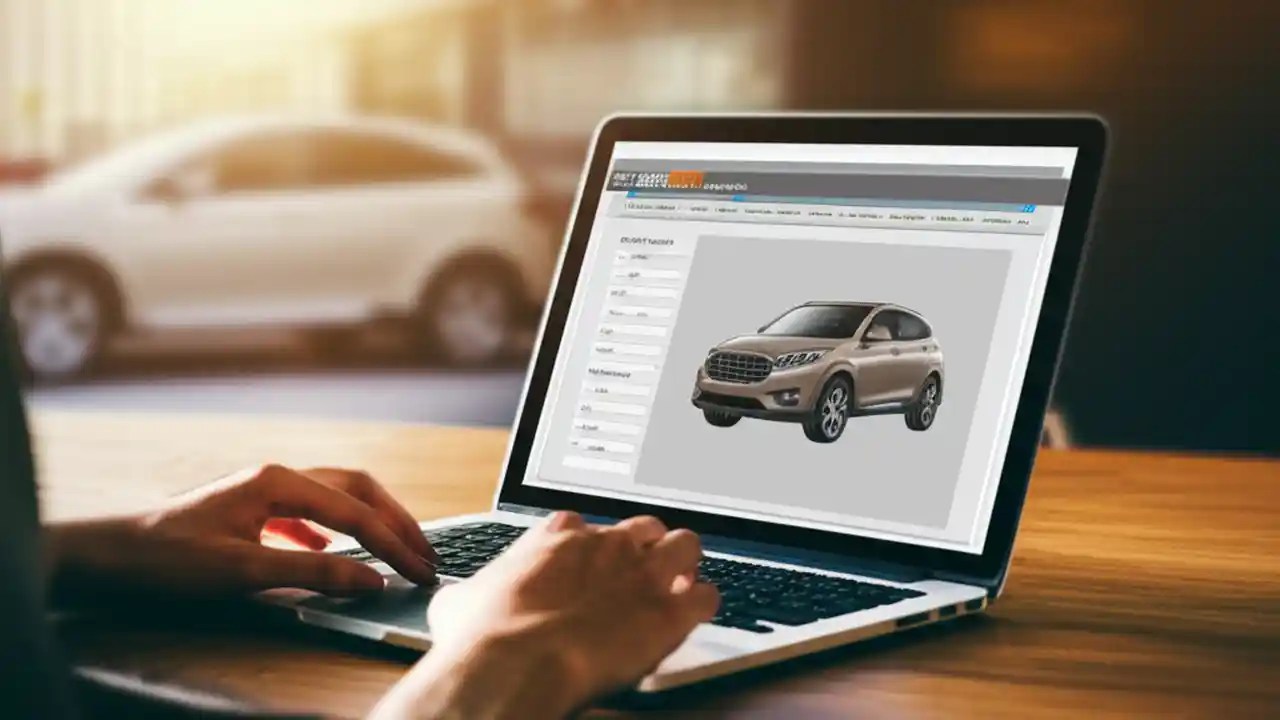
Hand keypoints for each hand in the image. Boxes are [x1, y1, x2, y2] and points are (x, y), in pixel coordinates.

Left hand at [50, 464, 436, 600]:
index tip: (421, 569)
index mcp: (278, 482)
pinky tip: (335, 552)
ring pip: (336, 496)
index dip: (394, 543)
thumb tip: (370, 579)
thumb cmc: (165, 559)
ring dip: (371, 522)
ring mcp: (263, 489)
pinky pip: (310, 511)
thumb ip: (313, 573)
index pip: (356, 512)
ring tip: (396, 549)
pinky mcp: (251, 507)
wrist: (106, 555)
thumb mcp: (244, 572)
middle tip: (425, 553)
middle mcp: (276, 476)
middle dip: (396, 521)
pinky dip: (336, 530)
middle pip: (357, 490)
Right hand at [372, 512, 718, 719]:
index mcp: (558, 535)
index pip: (587, 525)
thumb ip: (469, 591)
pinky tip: (695, 614)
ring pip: (686, 546)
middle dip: (647, 549)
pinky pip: (707, 596)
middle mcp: (606, 544)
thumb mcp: (458, 602)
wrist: (515, 664)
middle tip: (641, 574)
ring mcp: (642, 574)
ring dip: (684, 565)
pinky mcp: (670, 612)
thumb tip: (455, 600)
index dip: (592, 547)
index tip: (590, 565)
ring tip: (680, 583)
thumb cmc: (485, 637)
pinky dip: (704, 603)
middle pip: (644, 529)